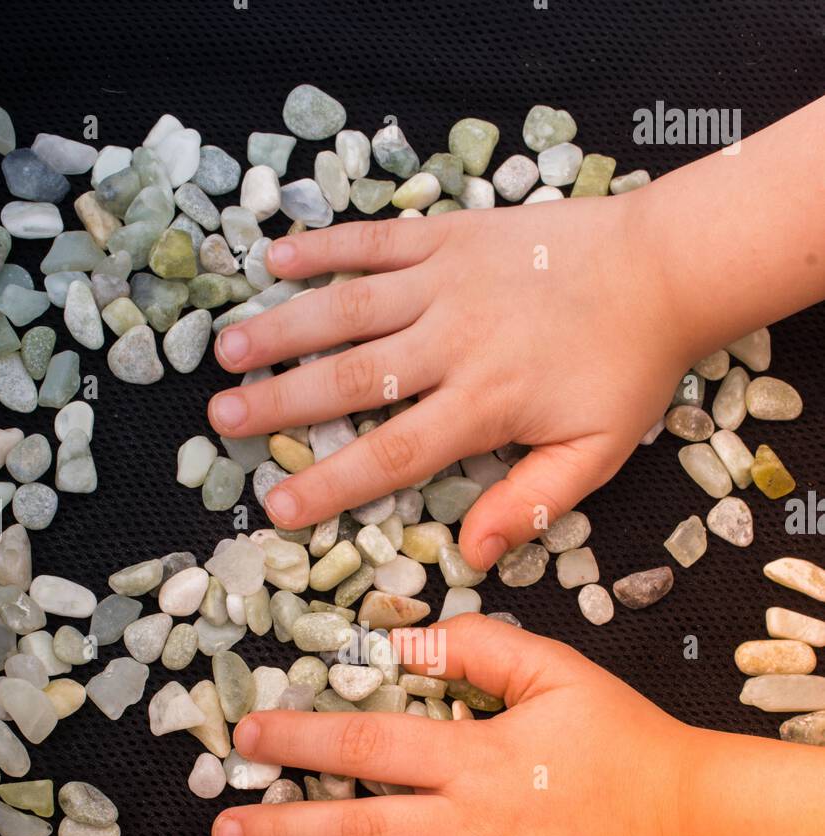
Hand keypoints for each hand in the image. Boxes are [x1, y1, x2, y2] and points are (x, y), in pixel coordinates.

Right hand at [207, 195, 687, 570]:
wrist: (660, 268)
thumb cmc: (626, 369)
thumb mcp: (596, 454)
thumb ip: (532, 502)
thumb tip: (472, 556)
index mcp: (484, 404)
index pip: (393, 455)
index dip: (330, 485)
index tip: (277, 509)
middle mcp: (453, 342)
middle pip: (351, 380)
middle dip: (280, 403)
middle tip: (221, 422)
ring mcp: (447, 281)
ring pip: (349, 308)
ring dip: (283, 327)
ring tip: (226, 349)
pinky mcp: (451, 234)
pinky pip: (376, 240)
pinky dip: (324, 247)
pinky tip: (274, 260)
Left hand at [211, 614, 693, 835]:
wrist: (701, 826)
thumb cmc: (628, 745)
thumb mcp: (559, 672)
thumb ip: (480, 649)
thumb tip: (406, 641)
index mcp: (475, 761)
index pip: (365, 747)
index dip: (298, 740)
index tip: (246, 741)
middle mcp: (470, 832)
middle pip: (357, 832)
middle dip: (281, 832)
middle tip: (224, 835)